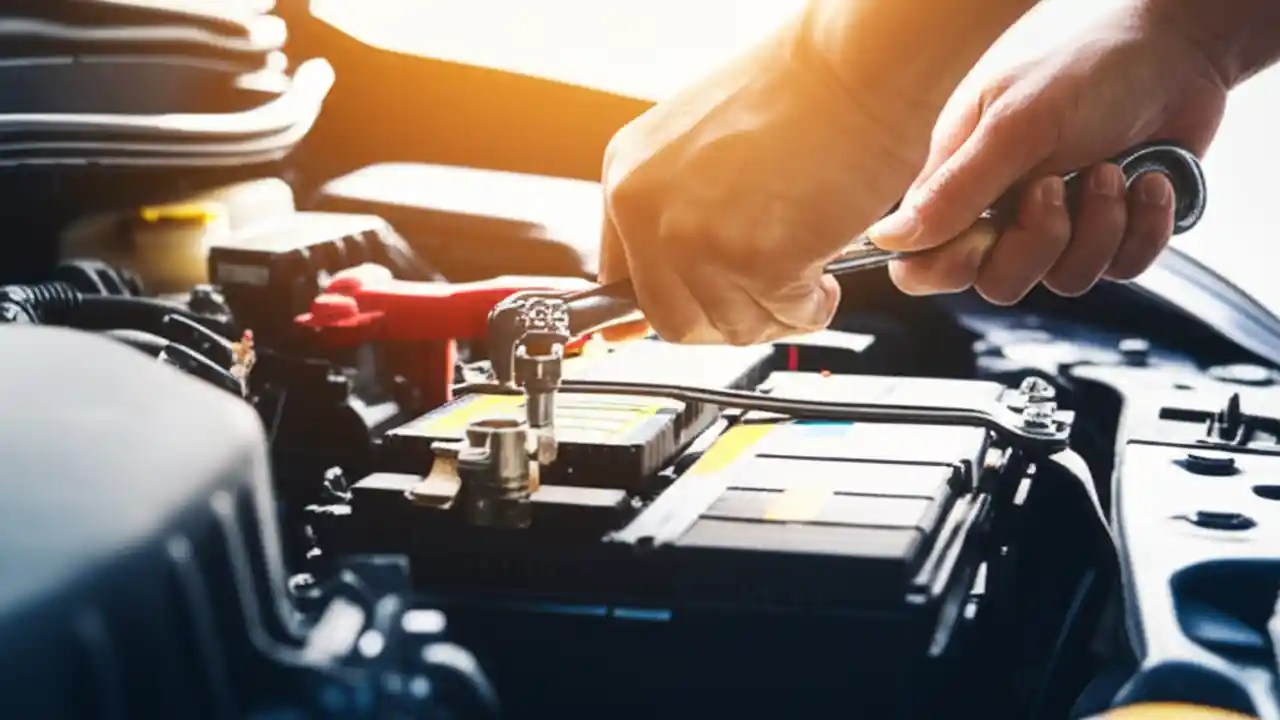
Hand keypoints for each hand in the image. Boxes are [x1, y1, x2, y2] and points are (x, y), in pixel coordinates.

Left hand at [598, 18, 940, 344]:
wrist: (854, 66)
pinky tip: (825, 273)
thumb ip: (673, 208)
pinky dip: (813, 308)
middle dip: (726, 319)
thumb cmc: (795, 91)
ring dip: (776, 312)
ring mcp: (702, 243)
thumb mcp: (694, 144)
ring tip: (804, 270)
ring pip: (734, 327)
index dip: (668, 305)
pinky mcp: (761, 263)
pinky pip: (787, 318)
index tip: (696, 313)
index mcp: (627, 180)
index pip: (621, 285)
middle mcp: (651, 215)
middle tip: (763, 296)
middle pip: (674, 321)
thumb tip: (674, 278)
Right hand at [869, 3, 1228, 303]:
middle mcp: (1003, 209)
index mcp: (961, 182)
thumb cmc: (1089, 66)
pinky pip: (1120, 269)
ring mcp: (1060, 222)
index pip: (923, 263)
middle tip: (1059, 186)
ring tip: (1112, 169)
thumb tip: (888, 239)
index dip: (950, 267)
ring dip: (1100, 227)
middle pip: (998, 283)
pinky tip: (1147, 181)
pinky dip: (1143, 228)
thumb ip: (954, 190)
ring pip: (1063, 280)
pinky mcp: (1112, 229)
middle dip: (1040, 241)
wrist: (1182, 48)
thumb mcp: (1014, 125)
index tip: (986, 236)